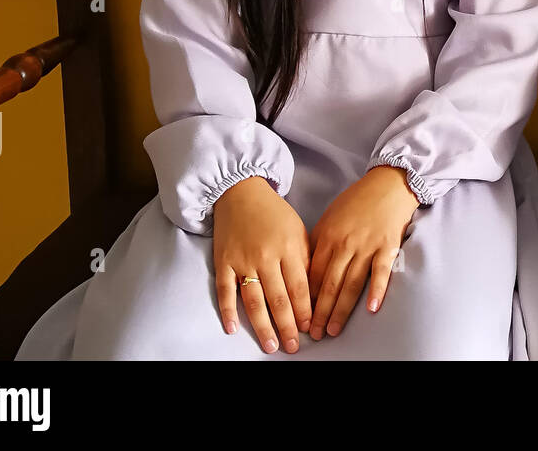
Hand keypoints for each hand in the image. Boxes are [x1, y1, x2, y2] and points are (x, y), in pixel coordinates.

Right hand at [212, 174, 312, 353]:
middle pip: (279, 298)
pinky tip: (233, 328)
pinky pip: (225, 290)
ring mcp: (243, 260)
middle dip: (288, 326)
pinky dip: (228, 310)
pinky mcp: (223, 261)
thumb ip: (306, 259)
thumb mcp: (299, 231)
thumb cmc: (274, 213)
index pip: (300, 287)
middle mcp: (266, 255)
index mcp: (290, 247)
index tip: (311, 329)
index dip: (306, 311)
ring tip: (271, 345)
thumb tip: (314, 292)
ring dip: (263, 326)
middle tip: (293, 347)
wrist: (241, 191)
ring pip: (254, 300)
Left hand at [308, 165, 420, 338]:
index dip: (305, 298)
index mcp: (328, 236)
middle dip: (319, 312)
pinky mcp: (388, 246)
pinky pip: (380, 273)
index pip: (312, 274)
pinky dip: (376, 291)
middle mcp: (345, 244)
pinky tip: (370, 309)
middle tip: (313, 333)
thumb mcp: (330, 217)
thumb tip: (306, 269)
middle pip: (329, 284)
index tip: (300, 317)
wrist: (388, 184)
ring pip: (351, 284)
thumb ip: (318, 242)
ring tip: (333, 329)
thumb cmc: (357, 200)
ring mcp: (367, 246)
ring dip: (341, 309)